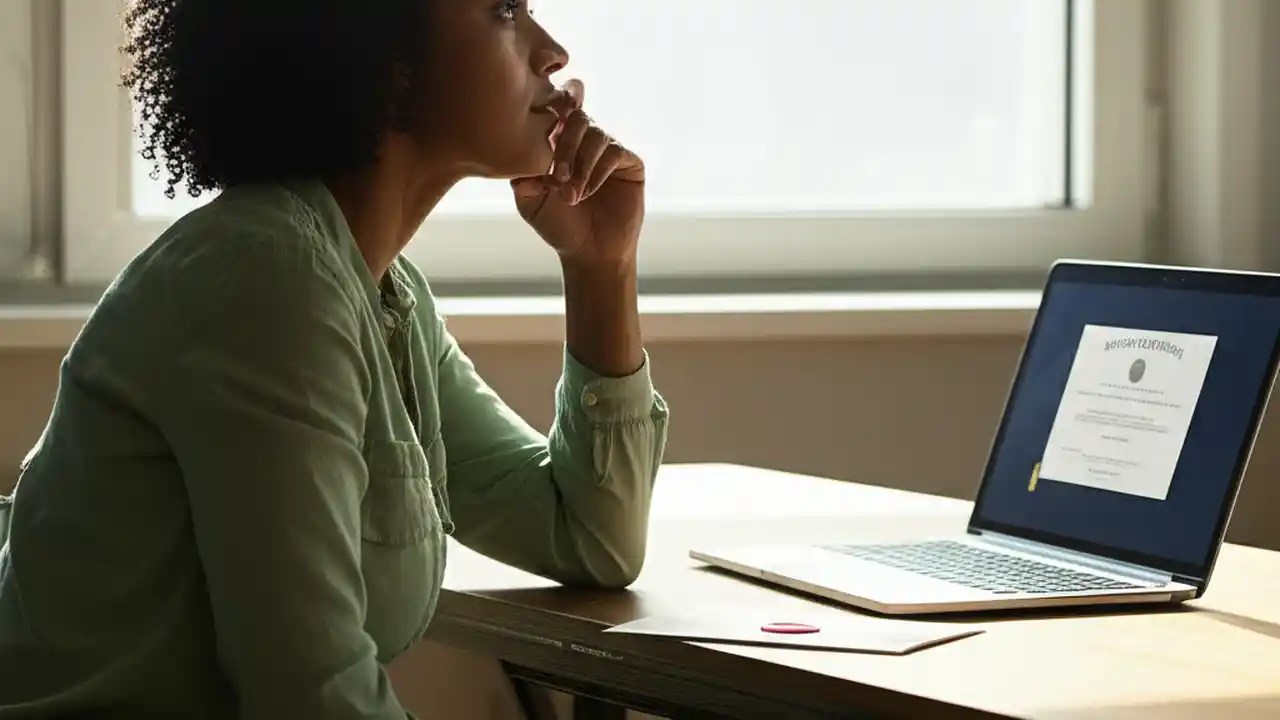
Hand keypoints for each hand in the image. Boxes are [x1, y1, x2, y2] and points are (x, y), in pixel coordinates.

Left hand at [512, 80, 645, 266]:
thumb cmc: (559, 224)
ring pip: (596, 134)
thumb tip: (522, 152)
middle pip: (578, 117)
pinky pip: (614, 152)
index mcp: (559, 141)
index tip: (544, 125)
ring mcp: (608, 149)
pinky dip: (597, 172)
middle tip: (557, 177)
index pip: (559, 108)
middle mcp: (586, 140)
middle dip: (565, 145)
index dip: (555, 103)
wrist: (589, 252)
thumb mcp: (530, 200)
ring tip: (570, 195)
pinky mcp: (630, 162)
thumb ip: (523, 173)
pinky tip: (587, 192)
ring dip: (580, 165)